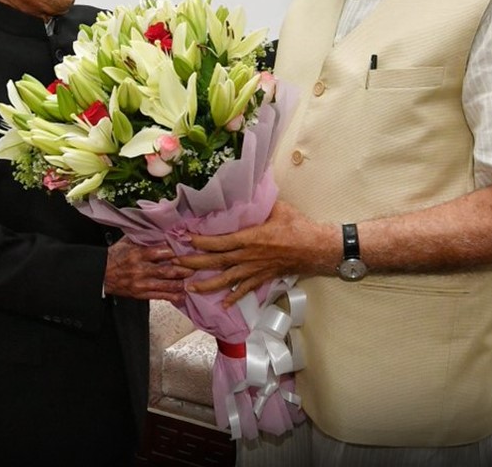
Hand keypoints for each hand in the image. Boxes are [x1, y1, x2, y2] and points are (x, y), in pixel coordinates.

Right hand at [103, 238, 192, 304]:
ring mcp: (141, 284)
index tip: (185, 249)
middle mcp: (140, 270)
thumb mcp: (127, 242)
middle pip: (166, 270)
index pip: (160, 252)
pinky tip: (182, 295)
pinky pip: (160, 297)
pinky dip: (172, 296)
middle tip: (195, 266)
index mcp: (137, 254)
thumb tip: (162, 230)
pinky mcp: (141, 294)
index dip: (174, 252)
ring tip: (191, 279)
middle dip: (183, 269)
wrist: (101, 274)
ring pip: (166, 284)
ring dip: (180, 283)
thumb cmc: (115, 256)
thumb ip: (144, 237)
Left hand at [176, 201, 336, 306]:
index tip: (184, 239)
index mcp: (250, 238)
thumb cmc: (298, 226)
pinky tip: (222, 304)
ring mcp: (255, 270)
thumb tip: (249, 187)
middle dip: (194, 264)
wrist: (317, 248)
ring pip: (226, 280)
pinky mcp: (263, 278)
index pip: (219, 242)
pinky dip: (233, 297)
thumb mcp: (278, 208)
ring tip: (189, 288)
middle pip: (216, 262)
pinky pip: (245, 289)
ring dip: (207, 285)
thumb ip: (260, 202)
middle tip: (175, 265)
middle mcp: (249, 257)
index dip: (200, 241)